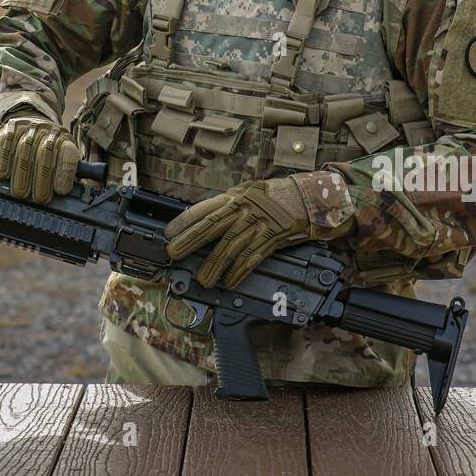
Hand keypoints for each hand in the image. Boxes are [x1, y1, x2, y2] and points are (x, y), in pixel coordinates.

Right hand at [0, 109, 79, 204]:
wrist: (30, 121)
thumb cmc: (48, 148)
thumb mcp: (62, 157)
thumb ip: (68, 174)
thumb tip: (73, 193)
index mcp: (64, 140)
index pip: (68, 155)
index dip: (65, 174)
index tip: (60, 191)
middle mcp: (48, 131)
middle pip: (45, 154)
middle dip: (42, 179)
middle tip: (38, 198)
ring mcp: (29, 127)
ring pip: (24, 150)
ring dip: (21, 174)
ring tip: (20, 193)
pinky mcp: (11, 127)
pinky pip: (6, 143)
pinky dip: (4, 161)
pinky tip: (4, 175)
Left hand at [164, 177, 312, 289]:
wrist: (306, 198)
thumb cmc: (274, 197)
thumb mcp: (248, 193)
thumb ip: (228, 206)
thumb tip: (203, 220)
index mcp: (235, 197)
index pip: (205, 209)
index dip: (185, 221)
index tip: (168, 232)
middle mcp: (244, 209)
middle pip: (213, 226)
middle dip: (191, 241)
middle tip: (173, 253)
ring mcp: (258, 223)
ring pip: (231, 246)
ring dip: (215, 265)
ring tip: (202, 279)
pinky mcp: (272, 237)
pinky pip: (253, 257)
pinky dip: (240, 271)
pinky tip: (229, 282)